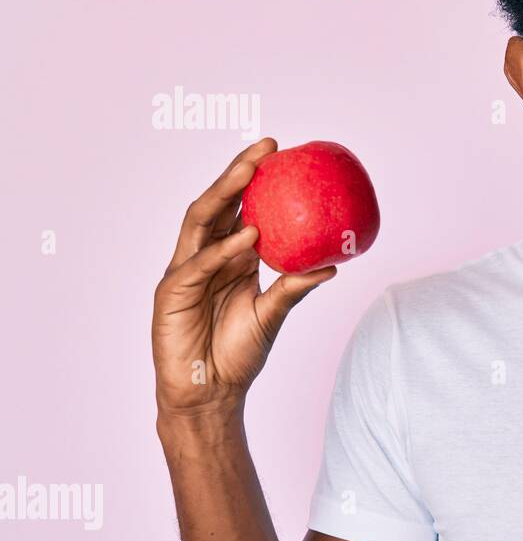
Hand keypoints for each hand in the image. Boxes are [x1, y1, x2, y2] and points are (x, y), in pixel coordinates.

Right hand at [151, 138, 337, 419]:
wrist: (210, 393)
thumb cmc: (238, 354)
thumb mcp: (273, 314)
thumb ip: (295, 287)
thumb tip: (333, 265)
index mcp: (228, 257)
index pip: (240, 208)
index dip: (256, 180)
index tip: (283, 154)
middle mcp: (204, 256)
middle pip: (217, 203)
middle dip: (238, 172)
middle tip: (267, 148)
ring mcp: (184, 271)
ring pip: (201, 221)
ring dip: (225, 193)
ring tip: (251, 171)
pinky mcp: (171, 293)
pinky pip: (198, 264)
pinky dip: (222, 249)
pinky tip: (248, 235)